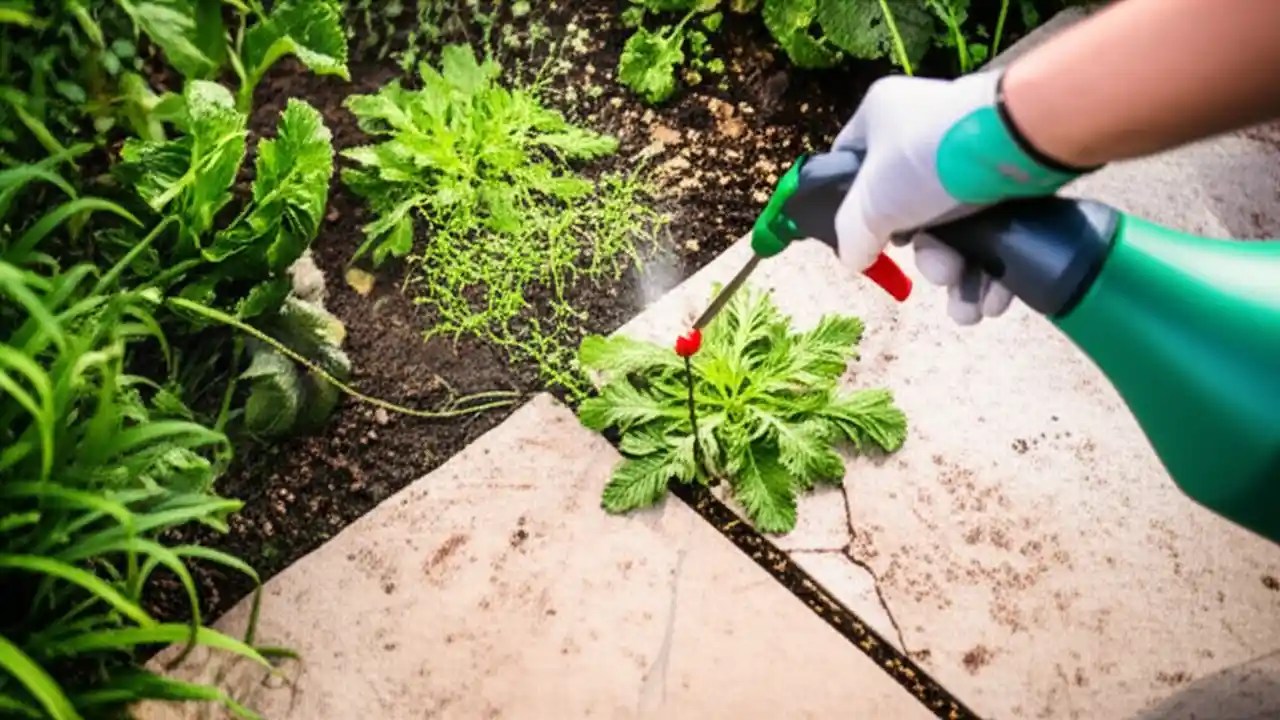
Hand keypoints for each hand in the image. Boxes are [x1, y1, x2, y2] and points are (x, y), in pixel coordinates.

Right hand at [832, 70, 1085, 323]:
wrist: (1021, 139)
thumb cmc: (930, 158)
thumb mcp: (871, 201)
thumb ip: (852, 234)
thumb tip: (855, 257)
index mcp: (883, 122)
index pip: (853, 163)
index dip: (855, 206)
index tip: (867, 242)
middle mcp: (925, 136)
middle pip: (911, 213)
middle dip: (929, 260)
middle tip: (942, 275)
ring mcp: (970, 158)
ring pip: (957, 229)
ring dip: (961, 278)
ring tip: (971, 308)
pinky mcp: (1010, 178)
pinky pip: (993, 230)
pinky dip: (992, 268)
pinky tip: (994, 298)